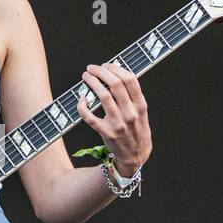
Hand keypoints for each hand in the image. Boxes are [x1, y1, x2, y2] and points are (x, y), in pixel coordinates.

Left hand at [75, 62, 151, 176]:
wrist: (135, 157)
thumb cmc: (136, 131)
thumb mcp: (141, 113)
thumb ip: (132, 96)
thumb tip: (116, 73)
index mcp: (140, 106)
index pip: (130, 80)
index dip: (116, 68)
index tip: (106, 65)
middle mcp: (130, 113)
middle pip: (115, 85)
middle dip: (101, 72)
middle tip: (92, 68)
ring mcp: (118, 124)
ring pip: (103, 96)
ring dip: (92, 83)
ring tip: (86, 76)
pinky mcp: (105, 133)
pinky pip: (89, 116)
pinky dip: (82, 106)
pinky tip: (82, 99)